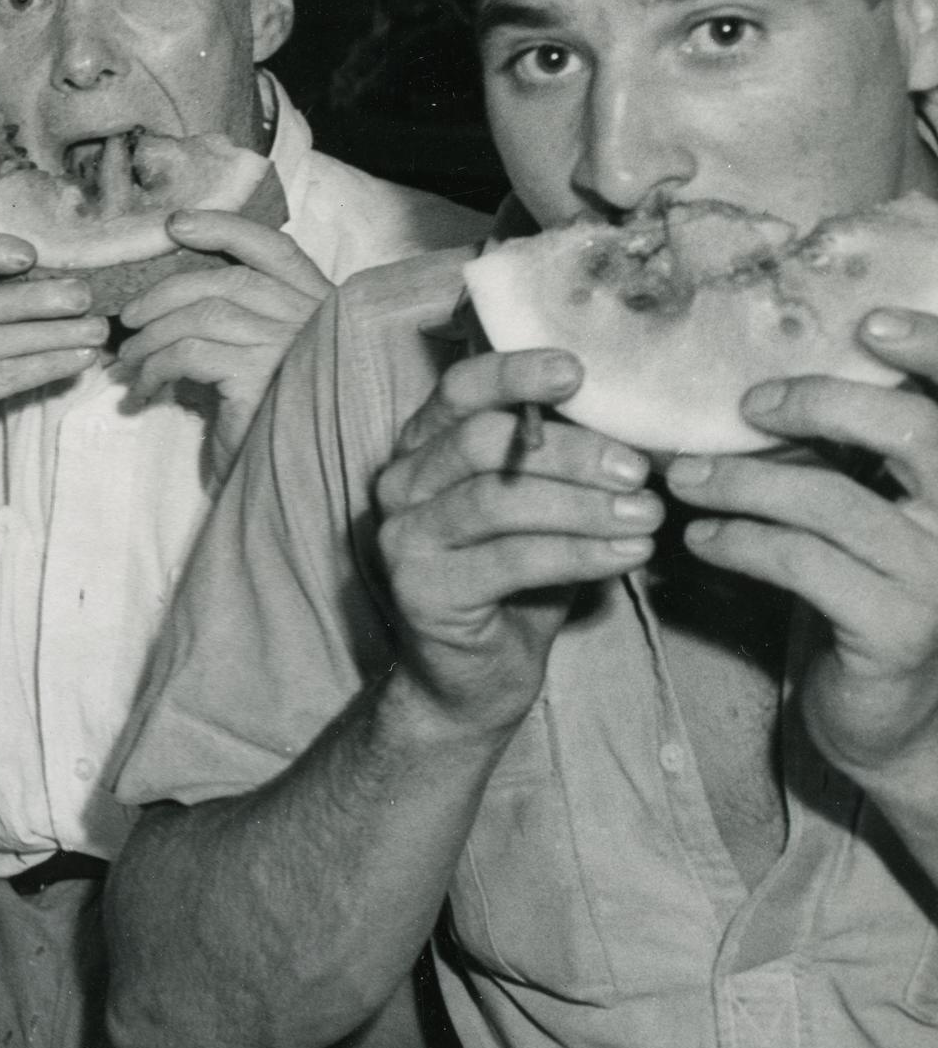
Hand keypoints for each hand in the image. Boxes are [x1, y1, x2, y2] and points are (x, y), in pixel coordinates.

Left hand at [119, 212, 335, 471]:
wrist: (290, 479)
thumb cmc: (269, 420)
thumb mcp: (255, 362)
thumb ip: (232, 325)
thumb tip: (164, 308)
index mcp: (315, 304)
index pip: (273, 247)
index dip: (223, 228)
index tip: (175, 223)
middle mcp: (309, 317)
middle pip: (224, 280)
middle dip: (164, 293)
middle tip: (128, 319)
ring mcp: (288, 342)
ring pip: (201, 315)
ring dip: (152, 336)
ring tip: (128, 361)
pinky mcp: (261, 374)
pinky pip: (189, 354)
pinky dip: (155, 368)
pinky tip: (144, 391)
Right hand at [373, 348, 659, 737]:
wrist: (474, 676)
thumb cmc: (518, 579)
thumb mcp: (542, 506)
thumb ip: (562, 462)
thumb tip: (637, 421)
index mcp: (424, 447)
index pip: (458, 391)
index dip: (513, 373)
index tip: (577, 371)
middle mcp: (400, 484)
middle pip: (481, 442)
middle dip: (569, 451)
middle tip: (637, 470)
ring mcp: (403, 538)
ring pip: (497, 500)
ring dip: (583, 506)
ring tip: (647, 516)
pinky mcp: (420, 590)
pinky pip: (510, 560)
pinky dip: (580, 554)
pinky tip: (630, 553)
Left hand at [665, 308, 937, 803]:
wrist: (891, 712)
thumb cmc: (871, 588)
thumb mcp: (874, 509)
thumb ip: (856, 450)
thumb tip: (763, 376)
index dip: (934, 346)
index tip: (864, 322)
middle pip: (914, 433)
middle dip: (823, 403)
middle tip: (747, 404)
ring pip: (835, 502)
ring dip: (744, 481)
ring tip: (684, 477)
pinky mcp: (897, 628)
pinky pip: (804, 565)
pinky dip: (741, 542)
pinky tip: (702, 538)